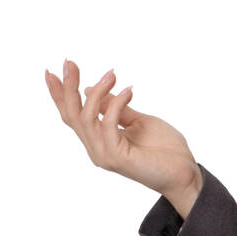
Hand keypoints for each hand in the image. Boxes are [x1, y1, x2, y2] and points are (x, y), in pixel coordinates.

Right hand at [44, 59, 201, 203]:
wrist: (185, 172)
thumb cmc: (164, 150)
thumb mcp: (137, 120)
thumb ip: (115, 108)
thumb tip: (90, 90)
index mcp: (99, 139)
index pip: (72, 115)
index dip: (59, 95)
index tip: (51, 71)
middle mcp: (96, 148)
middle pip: (71, 115)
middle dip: (67, 88)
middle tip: (69, 62)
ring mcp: (103, 154)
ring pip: (86, 118)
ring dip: (97, 92)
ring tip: (112, 74)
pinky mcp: (115, 158)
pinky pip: (108, 125)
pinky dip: (116, 104)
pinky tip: (129, 91)